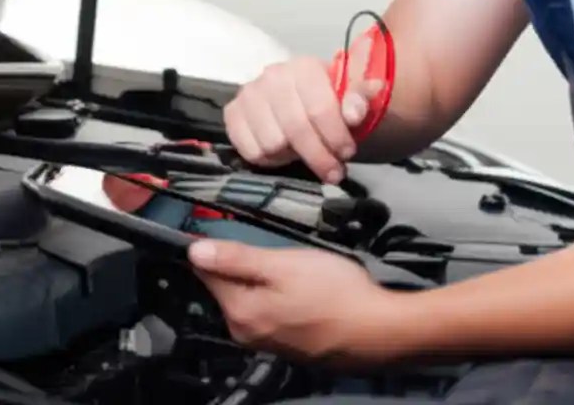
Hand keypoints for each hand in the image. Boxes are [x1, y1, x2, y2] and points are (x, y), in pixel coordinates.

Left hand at [188, 239, 406, 368]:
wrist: (381, 332)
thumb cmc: (333, 292)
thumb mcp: (283, 264)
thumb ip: (236, 258)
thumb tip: (192, 251)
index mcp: (239, 312)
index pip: (207, 273)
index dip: (212, 246)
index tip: (224, 226)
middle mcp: (246, 333)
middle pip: (228, 288)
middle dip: (240, 265)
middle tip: (270, 245)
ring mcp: (268, 344)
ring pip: (251, 301)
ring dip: (260, 281)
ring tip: (289, 264)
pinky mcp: (290, 347)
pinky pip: (271, 314)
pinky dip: (277, 298)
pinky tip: (300, 288)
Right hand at [225, 46, 383, 182]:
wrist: (302, 99)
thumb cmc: (329, 101)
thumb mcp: (353, 98)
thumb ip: (360, 100)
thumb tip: (354, 113)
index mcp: (304, 68)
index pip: (319, 109)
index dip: (336, 137)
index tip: (347, 153)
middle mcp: (272, 76)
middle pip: (296, 130)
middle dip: (319, 156)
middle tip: (333, 171)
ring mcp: (248, 95)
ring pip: (272, 144)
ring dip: (292, 156)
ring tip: (302, 151)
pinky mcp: (232, 114)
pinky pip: (250, 151)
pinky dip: (269, 159)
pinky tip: (282, 151)